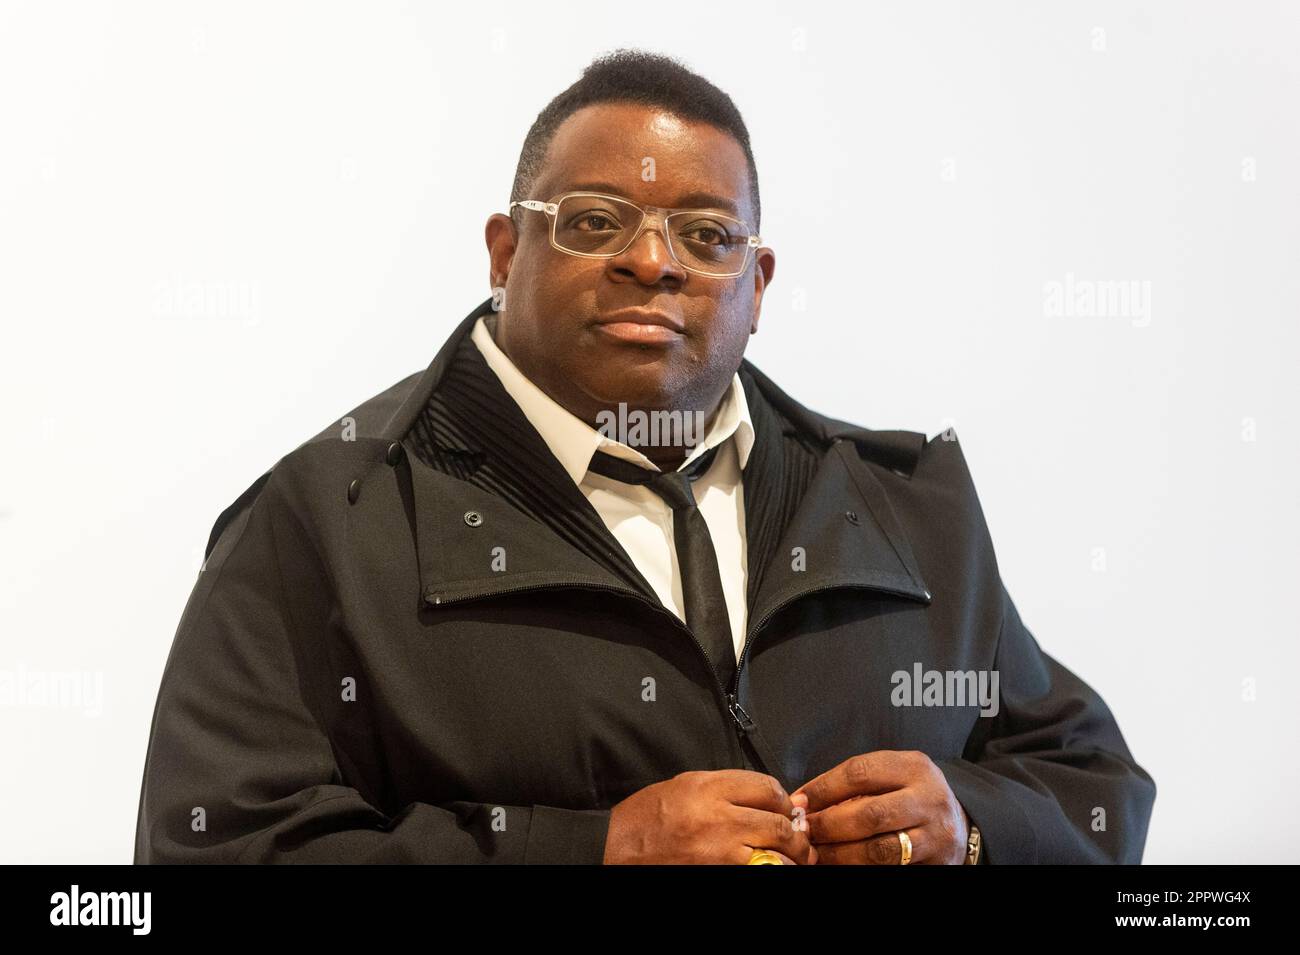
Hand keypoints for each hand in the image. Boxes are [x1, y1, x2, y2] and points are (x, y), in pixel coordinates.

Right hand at [603, 769, 817, 863]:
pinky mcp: (718, 872)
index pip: (766, 787)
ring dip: (789, 855)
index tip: (784, 805)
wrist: (616, 848)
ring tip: (793, 856)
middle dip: (793, 830)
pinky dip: (769, 868)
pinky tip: (770, 866)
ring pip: (775, 852)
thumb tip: (763, 796)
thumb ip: (725, 787)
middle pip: (776, 821)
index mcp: (707, 788)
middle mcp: (717, 817)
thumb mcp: (684, 785)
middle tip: (797, 835)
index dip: (782, 798)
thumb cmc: (646, 818)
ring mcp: (719, 850)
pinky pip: (758, 870)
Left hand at [791, 750, 968, 863]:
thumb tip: (803, 800)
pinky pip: (890, 869)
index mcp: (913, 766)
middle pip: (868, 813)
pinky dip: (860, 868)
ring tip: (818, 853)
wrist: (958, 822)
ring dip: (840, 854)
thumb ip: (855, 783)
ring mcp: (935, 834)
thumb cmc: (912, 795)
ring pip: (879, 849)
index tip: (799, 802)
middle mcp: (928, 798)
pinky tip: (841, 863)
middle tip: (805, 832)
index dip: (823, 788)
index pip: (860, 772)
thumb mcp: (893, 775)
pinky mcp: (935, 862)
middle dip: (829, 825)